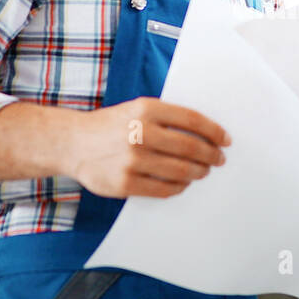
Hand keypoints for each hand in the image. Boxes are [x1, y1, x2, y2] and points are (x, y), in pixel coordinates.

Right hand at [66, 98, 229, 198]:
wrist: (72, 143)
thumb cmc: (111, 126)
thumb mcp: (136, 109)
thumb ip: (167, 117)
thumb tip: (207, 134)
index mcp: (146, 109)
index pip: (192, 120)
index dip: (214, 131)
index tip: (226, 140)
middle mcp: (140, 133)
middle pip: (191, 147)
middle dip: (211, 155)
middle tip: (218, 159)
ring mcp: (132, 160)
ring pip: (181, 171)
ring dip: (198, 173)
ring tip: (203, 171)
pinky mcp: (125, 183)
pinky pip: (164, 189)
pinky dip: (179, 187)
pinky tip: (183, 183)